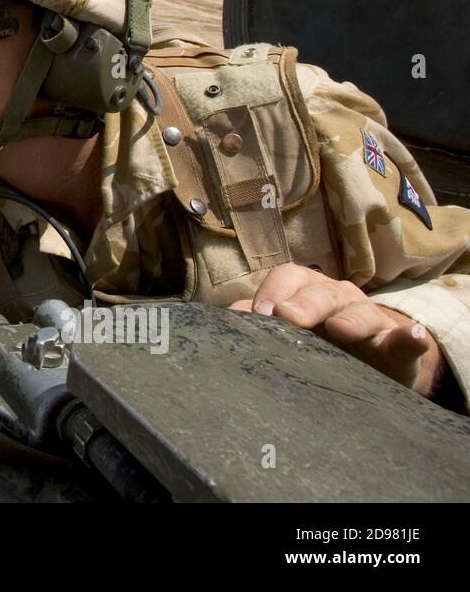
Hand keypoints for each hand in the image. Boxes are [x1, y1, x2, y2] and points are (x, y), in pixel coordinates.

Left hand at [229, 263, 445, 397]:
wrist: (370, 364)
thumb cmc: (318, 343)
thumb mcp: (288, 332)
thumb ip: (259, 323)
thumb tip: (229, 316)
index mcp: (307, 290)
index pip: (288, 277)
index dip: (272, 291)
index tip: (257, 313)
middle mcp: (338, 298)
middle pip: (321, 292)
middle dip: (304, 303)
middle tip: (288, 317)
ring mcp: (371, 320)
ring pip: (361, 312)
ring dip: (351, 320)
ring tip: (342, 329)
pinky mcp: (397, 346)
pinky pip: (405, 339)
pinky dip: (410, 338)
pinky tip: (412, 337)